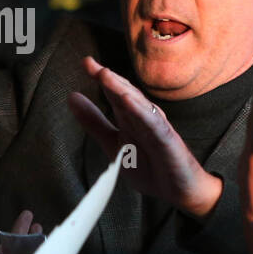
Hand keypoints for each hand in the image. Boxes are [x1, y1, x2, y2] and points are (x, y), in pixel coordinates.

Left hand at [68, 56, 222, 217]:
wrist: (180, 190)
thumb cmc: (151, 166)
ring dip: (121, 88)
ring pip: (137, 104)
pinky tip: (127, 101)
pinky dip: (140, 112)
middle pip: (124, 93)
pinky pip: (152, 124)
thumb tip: (72, 97)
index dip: (100, 77)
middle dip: (107, 78)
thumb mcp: (114, 143)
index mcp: (129, 118)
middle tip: (89, 63)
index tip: (85, 62)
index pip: (114, 94)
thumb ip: (94, 122)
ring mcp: (156, 128)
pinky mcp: (167, 141)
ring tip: (104, 75)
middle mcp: (143, 118)